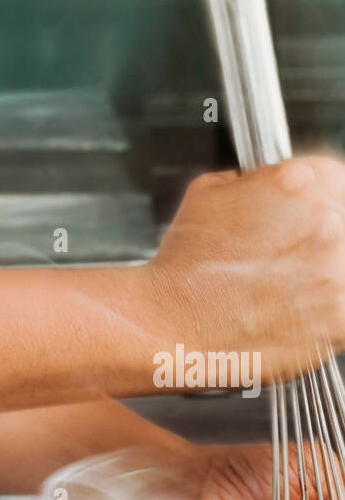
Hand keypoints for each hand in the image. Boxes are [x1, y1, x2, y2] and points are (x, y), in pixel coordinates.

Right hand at [145, 156, 344, 386]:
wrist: (172, 323)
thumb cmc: (184, 265)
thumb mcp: (207, 192)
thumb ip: (251, 182)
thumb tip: (263, 187)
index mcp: (296, 184)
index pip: (335, 176)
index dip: (317, 193)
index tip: (307, 210)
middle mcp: (324, 224)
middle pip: (344, 218)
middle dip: (318, 235)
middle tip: (287, 252)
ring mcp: (336, 273)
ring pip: (344, 264)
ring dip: (325, 271)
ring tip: (286, 284)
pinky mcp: (341, 320)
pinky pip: (344, 308)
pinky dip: (326, 310)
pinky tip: (295, 311)